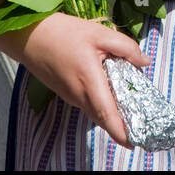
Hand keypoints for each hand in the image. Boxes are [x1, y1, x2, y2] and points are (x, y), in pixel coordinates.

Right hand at [0, 12, 151, 146]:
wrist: (29, 36)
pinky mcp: (65, 93)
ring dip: (111, 114)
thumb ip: (125, 47)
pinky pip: (87, 104)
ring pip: (95, 112)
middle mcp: (78, 95)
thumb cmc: (62, 33)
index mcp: (89, 82)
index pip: (107, 116)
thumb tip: (144, 62)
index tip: (136, 142)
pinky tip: (110, 91)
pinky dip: (101, 104)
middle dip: (122, 126)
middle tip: (142, 125)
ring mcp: (70, 96)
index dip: (122, 132)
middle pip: (103, 119)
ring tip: (131, 106)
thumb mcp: (99, 33)